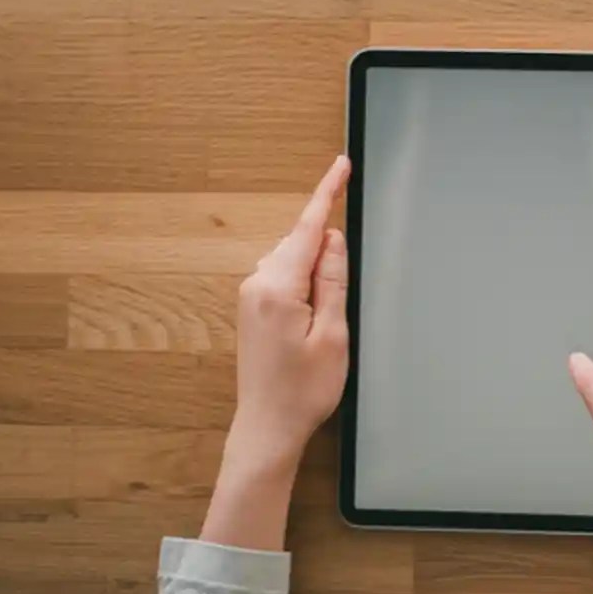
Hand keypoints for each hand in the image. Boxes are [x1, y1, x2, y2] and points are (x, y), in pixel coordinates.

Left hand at [233, 155, 351, 463]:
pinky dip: (304, 284)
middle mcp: (257, 285)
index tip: (341, 166)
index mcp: (279, 287)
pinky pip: (282, 279)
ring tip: (328, 325)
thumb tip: (334, 239)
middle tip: (342, 305)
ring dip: (317, 274)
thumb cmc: (305, 389)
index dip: (328, 193)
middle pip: (302, 244)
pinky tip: (315, 318)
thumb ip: (333, 280)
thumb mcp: (333, 332)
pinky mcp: (251, 310)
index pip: (309, 227)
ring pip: (293, 262)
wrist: (267, 427)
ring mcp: (250, 297)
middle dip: (329, 252)